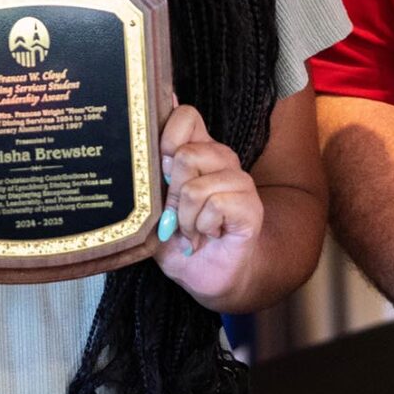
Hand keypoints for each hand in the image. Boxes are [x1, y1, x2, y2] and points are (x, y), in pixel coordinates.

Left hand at [153, 104, 262, 306]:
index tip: (162, 168)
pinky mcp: (250, 206)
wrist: (208, 277)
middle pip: (186, 153)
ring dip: (186, 218)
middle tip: (177, 217)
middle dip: (172, 194)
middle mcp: (221, 159)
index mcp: (198, 151)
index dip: (168, 136)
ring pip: (196, 186)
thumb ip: (149, 172)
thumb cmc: (179, 240)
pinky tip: (209, 236)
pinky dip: (203, 228)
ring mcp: (239, 181)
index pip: (186, 115)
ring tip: (192, 231)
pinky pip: (215, 205)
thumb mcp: (153, 208)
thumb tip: (143, 124)